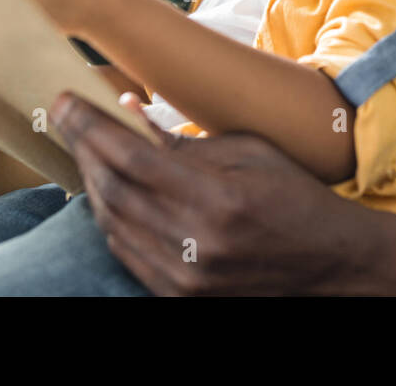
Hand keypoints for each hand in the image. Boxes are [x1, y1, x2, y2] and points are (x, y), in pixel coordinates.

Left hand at [51, 92, 377, 294]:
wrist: (329, 261)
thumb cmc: (292, 194)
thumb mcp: (247, 151)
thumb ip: (183, 140)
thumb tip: (129, 111)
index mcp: (218, 199)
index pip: (132, 156)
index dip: (92, 125)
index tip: (67, 99)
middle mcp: (196, 243)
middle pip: (113, 188)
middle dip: (82, 146)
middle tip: (67, 115)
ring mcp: (186, 277)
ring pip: (112, 222)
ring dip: (92, 181)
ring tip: (86, 147)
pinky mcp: (181, 296)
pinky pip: (125, 253)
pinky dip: (110, 218)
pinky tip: (109, 190)